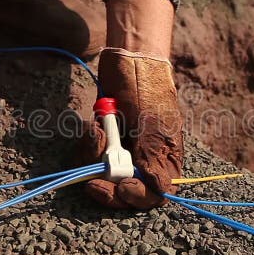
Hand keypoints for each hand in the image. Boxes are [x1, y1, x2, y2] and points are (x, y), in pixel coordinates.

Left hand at [80, 48, 183, 208]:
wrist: (128, 58)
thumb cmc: (147, 86)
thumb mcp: (151, 122)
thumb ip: (153, 156)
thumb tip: (160, 190)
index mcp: (165, 157)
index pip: (154, 193)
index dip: (137, 197)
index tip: (121, 187)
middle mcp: (144, 158)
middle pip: (124, 190)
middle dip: (106, 185)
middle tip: (93, 182)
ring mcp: (123, 150)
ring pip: (102, 174)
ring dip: (94, 157)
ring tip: (97, 131)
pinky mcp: (105, 140)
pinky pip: (90, 156)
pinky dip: (88, 143)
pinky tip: (94, 126)